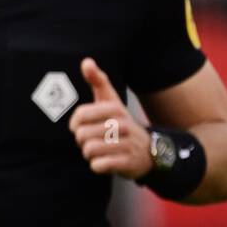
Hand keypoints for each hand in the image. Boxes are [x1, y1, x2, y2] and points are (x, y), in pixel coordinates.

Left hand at [68, 57, 152, 178]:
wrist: (151, 151)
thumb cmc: (120, 123)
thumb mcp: (111, 101)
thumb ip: (98, 81)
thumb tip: (86, 61)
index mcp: (115, 108)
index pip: (80, 115)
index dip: (75, 124)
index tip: (80, 126)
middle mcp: (123, 125)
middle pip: (82, 135)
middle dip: (82, 141)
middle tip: (94, 140)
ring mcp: (127, 144)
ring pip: (89, 150)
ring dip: (89, 153)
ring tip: (100, 150)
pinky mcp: (128, 163)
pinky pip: (98, 165)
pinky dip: (97, 166)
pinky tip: (106, 161)